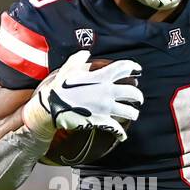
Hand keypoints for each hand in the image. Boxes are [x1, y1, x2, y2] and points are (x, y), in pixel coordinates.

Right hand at [22, 50, 142, 141]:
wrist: (51, 106)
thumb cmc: (59, 87)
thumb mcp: (68, 68)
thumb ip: (79, 58)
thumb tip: (85, 53)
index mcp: (101, 77)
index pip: (123, 68)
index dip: (133, 67)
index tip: (138, 69)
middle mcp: (107, 92)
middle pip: (132, 93)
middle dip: (138, 96)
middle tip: (138, 98)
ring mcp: (106, 107)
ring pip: (129, 112)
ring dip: (133, 113)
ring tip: (134, 114)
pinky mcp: (101, 121)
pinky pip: (116, 129)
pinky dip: (121, 134)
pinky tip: (123, 136)